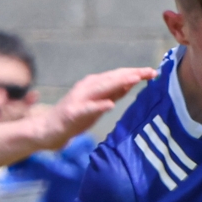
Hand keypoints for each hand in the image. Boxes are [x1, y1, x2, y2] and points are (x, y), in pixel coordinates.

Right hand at [26, 67, 155, 151]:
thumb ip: (113, 94)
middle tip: (151, 72)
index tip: (153, 72)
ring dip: (119, 82)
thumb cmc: (74, 118)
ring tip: (136, 78)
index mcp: (94, 84)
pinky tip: (110, 104)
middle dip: (132, 74)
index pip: (118, 76)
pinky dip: (99, 106)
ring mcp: (79, 99)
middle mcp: (87, 87)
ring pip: (102, 88)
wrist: (48, 130)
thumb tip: (132, 83)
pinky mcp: (72, 113)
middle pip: (113, 78)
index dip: (135, 72)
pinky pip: (88, 108)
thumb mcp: (98, 104)